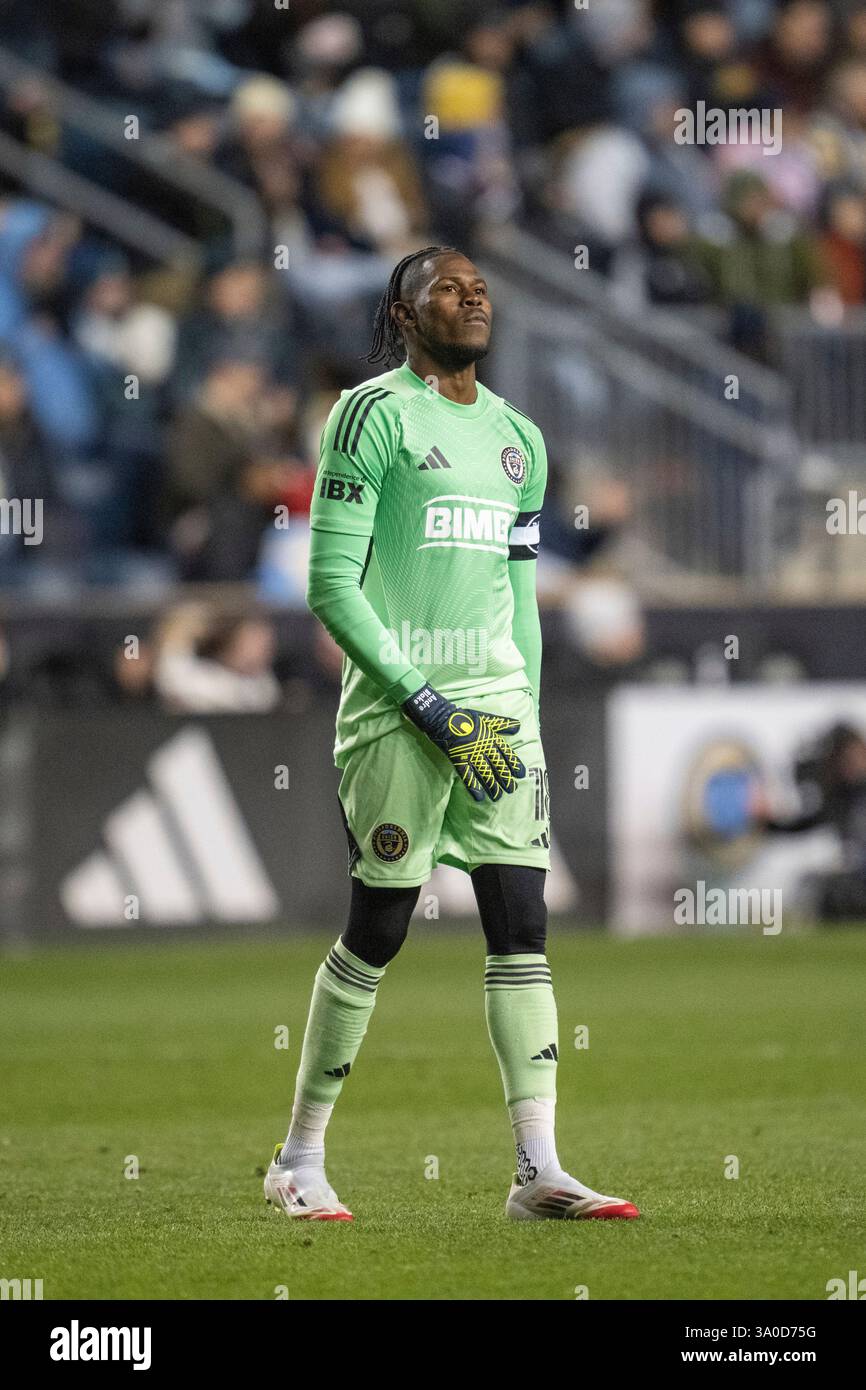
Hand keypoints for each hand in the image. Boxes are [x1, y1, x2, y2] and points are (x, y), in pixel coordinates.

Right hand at [403, 683, 524, 801]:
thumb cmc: (464, 717)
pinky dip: (473, 787)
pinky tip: (479, 797)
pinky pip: (467, 775)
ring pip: (485, 773)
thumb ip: (502, 724)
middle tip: (512, 789)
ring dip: (492, 786)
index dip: (514, 765)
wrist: (443, 718)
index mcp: (491, 737)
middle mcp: (483, 748)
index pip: (506, 753)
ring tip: (498, 797)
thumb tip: (518, 727)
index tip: (521, 775)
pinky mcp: (459, 760)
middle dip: (506, 779)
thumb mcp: (486, 718)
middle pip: (498, 766)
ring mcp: (471, 755)